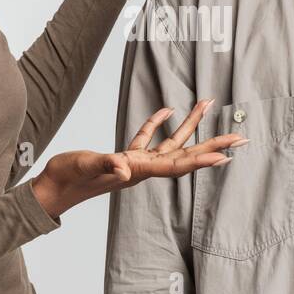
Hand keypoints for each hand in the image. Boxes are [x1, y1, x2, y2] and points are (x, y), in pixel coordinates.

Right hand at [30, 99, 245, 219]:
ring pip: (171, 144)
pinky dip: (158, 124)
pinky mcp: (124, 157)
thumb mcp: (87, 166)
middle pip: (185, 156)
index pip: (176, 165)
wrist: (53, 188)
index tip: (226, 155)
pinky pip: (148, 139)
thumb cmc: (69, 177)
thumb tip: (125, 167)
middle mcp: (142, 169)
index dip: (201, 160)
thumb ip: (107, 165)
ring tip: (209, 106)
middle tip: (240, 138)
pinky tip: (167, 111)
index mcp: (138, 171)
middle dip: (213, 146)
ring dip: (192, 127)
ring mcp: (135, 163)